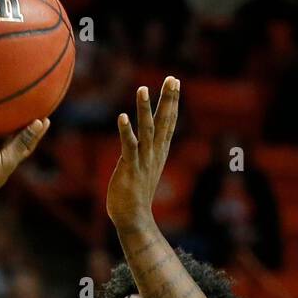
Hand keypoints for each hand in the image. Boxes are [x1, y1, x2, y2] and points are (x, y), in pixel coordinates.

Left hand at [107, 77, 179, 231]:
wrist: (134, 219)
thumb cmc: (136, 195)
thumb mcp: (145, 168)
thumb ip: (145, 153)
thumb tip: (144, 142)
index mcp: (159, 152)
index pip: (168, 122)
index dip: (172, 102)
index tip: (175, 82)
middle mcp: (154, 154)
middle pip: (163, 122)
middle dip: (168, 100)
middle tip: (172, 78)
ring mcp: (143, 161)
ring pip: (147, 131)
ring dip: (145, 110)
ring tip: (143, 88)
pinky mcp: (129, 168)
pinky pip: (129, 147)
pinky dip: (126, 132)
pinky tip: (123, 117)